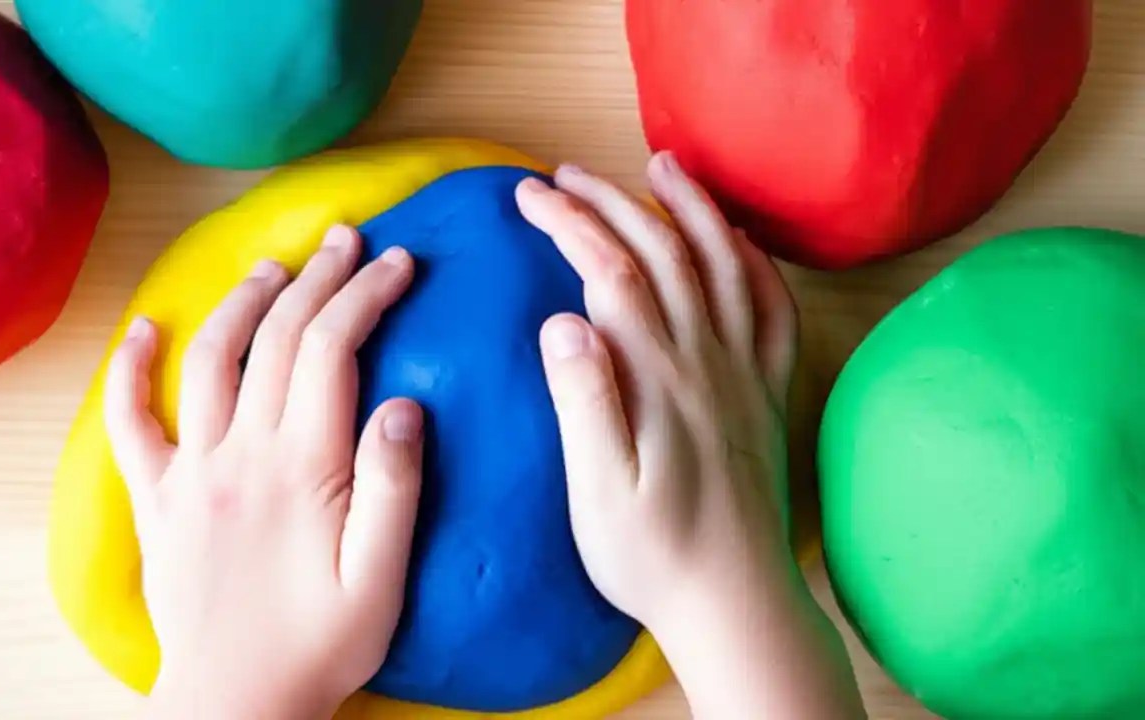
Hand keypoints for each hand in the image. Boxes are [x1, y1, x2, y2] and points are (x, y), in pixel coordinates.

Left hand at [103, 227, 423, 719]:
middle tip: (346, 238)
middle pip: (278, 338)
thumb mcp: (381, 581)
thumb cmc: (320, 647)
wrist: (235, 704)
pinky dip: (131, 372)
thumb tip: (402, 405)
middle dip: (317, 277)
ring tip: (274, 268)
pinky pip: (129, 423)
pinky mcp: (157, 500)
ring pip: (211, 360)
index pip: (333, 349)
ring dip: (243, 303)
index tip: (399, 261)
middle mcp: (241, 454)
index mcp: (303, 467)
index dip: (366, 293)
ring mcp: (191, 473)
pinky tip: (145, 330)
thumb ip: (393, 490)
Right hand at [517, 154, 863, 719]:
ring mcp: (743, 373)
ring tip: (663, 165)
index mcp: (656, 377)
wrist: (735, 602)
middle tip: (566, 174)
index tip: (528, 196)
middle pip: (662, 251)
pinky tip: (736, 243)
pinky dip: (754, 262)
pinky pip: (773, 309)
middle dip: (612, 200)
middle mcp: (706, 359)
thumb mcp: (596, 492)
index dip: (568, 223)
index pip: (609, 271)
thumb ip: (583, 401)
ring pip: (722, 264)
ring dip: (691, 206)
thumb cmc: (652, 555)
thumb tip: (561, 320)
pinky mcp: (766, 394)